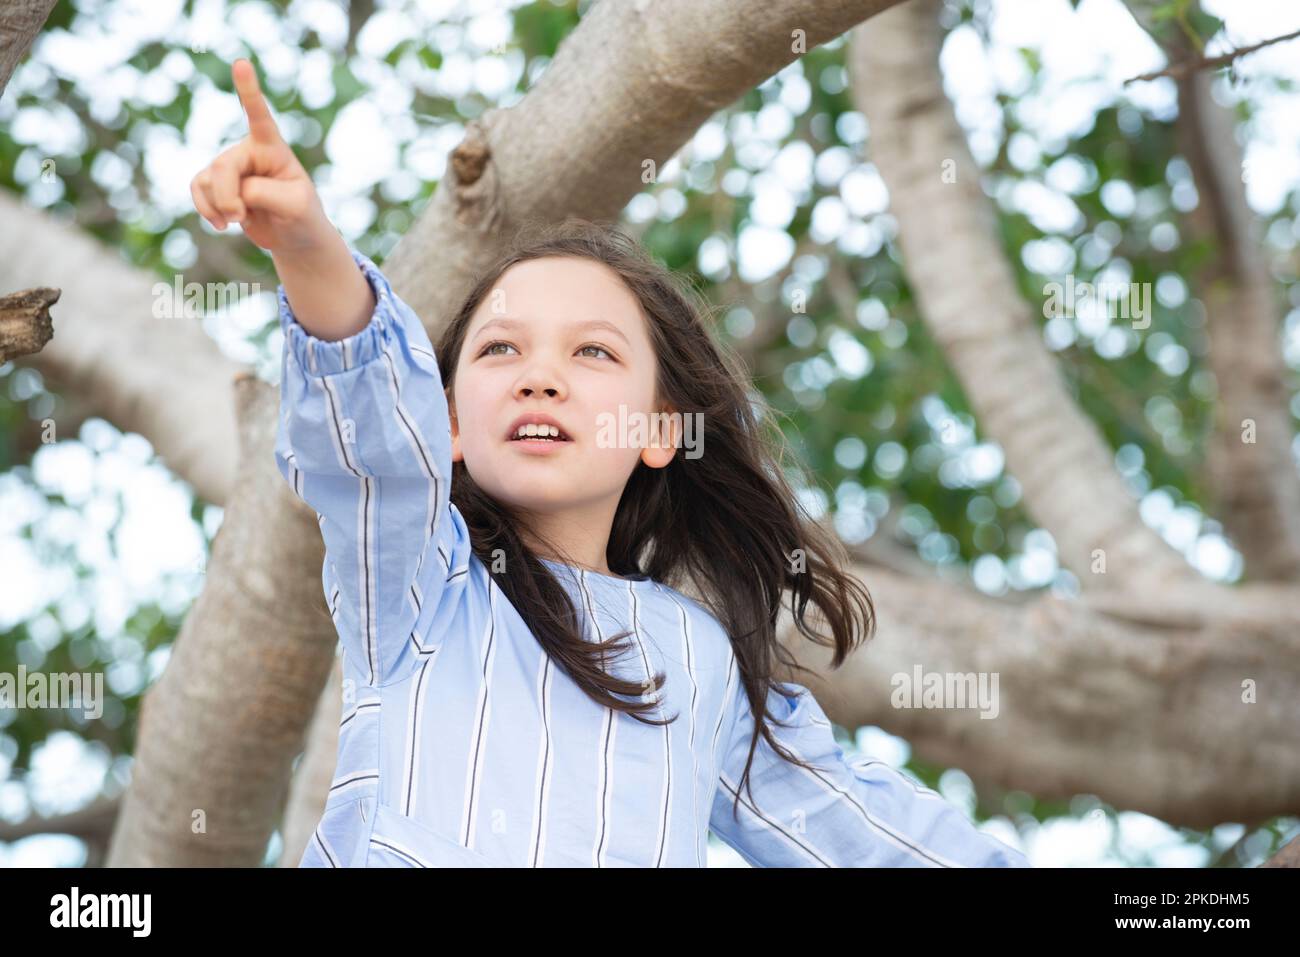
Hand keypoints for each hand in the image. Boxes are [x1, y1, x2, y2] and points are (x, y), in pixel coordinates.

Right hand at [190, 58, 329, 252]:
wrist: (294, 237)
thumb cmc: (303, 217)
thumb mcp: (295, 206)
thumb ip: (264, 193)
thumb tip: (235, 191)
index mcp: (273, 148)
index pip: (259, 117)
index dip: (249, 92)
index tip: (241, 63)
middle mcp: (248, 151)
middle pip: (222, 167)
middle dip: (227, 197)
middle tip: (240, 217)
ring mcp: (230, 167)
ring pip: (206, 181)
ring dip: (218, 207)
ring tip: (238, 220)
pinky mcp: (217, 185)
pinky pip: (196, 190)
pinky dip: (205, 210)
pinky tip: (221, 225)